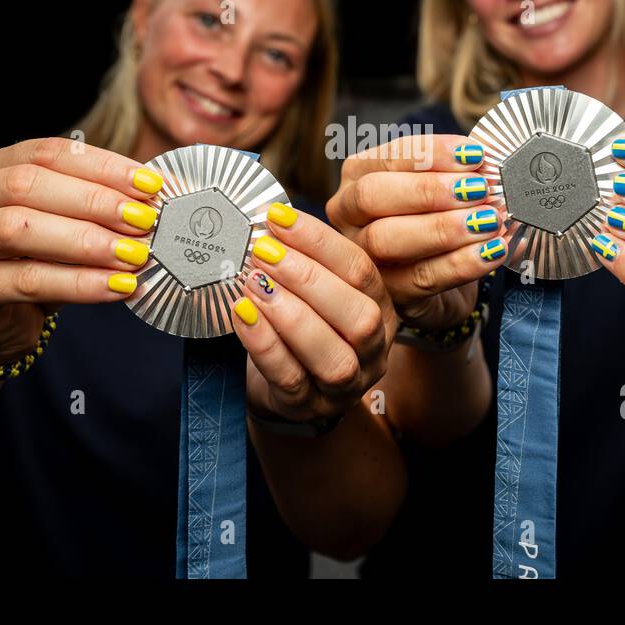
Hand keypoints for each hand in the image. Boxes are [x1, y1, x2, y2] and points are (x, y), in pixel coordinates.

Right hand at [0, 137, 164, 363]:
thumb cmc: (33, 262)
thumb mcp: (64, 225)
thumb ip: (98, 205)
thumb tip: (160, 196)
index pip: (49, 153)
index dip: (103, 166)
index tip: (151, 185)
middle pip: (27, 185)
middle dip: (94, 201)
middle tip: (143, 220)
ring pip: (19, 230)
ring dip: (85, 241)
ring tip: (133, 254)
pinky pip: (26, 280)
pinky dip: (78, 283)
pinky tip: (116, 286)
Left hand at [232, 205, 397, 423]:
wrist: (285, 390)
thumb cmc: (302, 326)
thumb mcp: (316, 291)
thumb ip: (305, 260)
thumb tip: (270, 218)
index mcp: (382, 309)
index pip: (361, 271)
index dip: (319, 241)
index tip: (278, 217)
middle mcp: (373, 350)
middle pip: (358, 316)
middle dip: (308, 278)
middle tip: (264, 250)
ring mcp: (346, 386)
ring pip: (332, 356)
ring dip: (290, 314)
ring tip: (253, 282)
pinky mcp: (309, 408)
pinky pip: (291, 380)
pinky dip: (265, 345)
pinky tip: (242, 315)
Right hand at [326, 135, 506, 330]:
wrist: (444, 289)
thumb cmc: (439, 225)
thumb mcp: (442, 193)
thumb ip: (457, 176)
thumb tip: (489, 166)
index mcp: (359, 175)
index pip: (388, 156)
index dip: (432, 154)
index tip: (474, 155)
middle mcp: (348, 214)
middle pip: (372, 195)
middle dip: (429, 190)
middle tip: (478, 190)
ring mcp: (361, 256)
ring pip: (386, 239)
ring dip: (442, 228)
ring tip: (488, 222)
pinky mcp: (385, 295)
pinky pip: (418, 277)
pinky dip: (460, 263)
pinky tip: (491, 251)